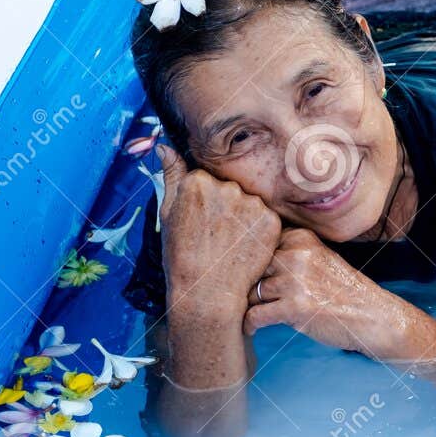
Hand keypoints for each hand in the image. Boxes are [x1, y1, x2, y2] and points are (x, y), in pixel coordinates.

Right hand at [157, 145, 280, 318]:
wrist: (207, 291)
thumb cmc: (182, 254)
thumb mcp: (168, 213)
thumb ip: (171, 175)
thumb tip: (164, 146)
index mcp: (197, 181)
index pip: (206, 179)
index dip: (203, 201)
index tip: (200, 220)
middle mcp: (226, 186)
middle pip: (230, 187)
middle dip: (225, 206)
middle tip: (216, 234)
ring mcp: (251, 203)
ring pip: (249, 201)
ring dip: (243, 216)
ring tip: (230, 241)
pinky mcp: (271, 220)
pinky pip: (266, 217)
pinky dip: (259, 229)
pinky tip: (246, 245)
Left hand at [244, 228, 402, 353]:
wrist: (374, 317)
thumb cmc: (345, 292)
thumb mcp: (321, 260)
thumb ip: (292, 254)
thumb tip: (248, 262)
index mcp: (303, 240)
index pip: (259, 244)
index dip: (249, 261)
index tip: (244, 273)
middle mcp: (297, 256)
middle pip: (250, 267)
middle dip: (245, 284)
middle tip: (240, 297)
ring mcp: (295, 282)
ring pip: (250, 292)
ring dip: (247, 306)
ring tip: (247, 315)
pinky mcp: (294, 308)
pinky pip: (255, 315)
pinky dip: (249, 324)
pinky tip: (251, 328)